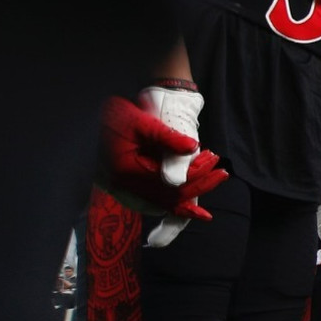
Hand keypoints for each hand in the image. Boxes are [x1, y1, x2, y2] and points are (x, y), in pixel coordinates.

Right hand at [99, 94, 228, 220]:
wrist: (98, 114)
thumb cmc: (117, 115)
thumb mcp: (142, 121)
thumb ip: (167, 136)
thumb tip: (192, 148)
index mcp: (127, 170)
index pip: (170, 183)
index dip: (196, 176)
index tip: (214, 162)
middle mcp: (127, 184)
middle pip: (170, 196)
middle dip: (200, 185)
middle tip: (222, 173)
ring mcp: (128, 186)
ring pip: (165, 201)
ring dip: (192, 193)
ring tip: (215, 178)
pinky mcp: (132, 183)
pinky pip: (157, 198)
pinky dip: (177, 202)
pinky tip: (194, 206)